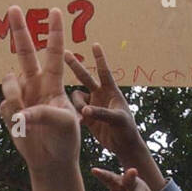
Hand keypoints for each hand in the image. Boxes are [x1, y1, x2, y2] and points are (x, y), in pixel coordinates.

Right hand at [0, 6, 81, 175]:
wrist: (52, 161)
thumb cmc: (65, 140)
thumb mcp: (65, 124)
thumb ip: (43, 113)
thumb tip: (19, 112)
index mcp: (54, 83)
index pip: (55, 53)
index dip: (54, 33)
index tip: (55, 11)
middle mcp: (37, 85)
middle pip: (25, 52)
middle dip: (19, 30)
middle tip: (13, 8)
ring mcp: (22, 97)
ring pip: (9, 83)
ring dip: (14, 96)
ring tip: (24, 116)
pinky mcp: (10, 110)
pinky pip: (4, 106)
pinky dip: (11, 117)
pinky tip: (21, 127)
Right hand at [65, 43, 141, 159]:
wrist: (124, 146)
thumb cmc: (127, 130)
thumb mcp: (117, 120)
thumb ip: (101, 113)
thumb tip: (85, 110)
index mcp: (111, 91)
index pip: (104, 72)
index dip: (99, 59)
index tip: (95, 44)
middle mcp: (100, 95)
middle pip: (85, 77)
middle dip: (75, 66)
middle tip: (65, 53)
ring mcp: (93, 105)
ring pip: (77, 97)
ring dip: (77, 104)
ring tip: (84, 116)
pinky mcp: (88, 118)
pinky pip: (76, 111)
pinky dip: (75, 116)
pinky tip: (79, 122)